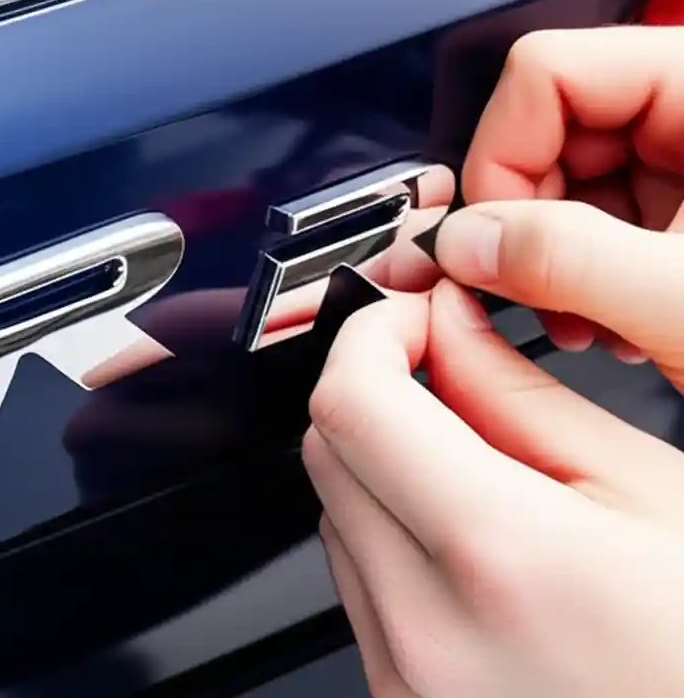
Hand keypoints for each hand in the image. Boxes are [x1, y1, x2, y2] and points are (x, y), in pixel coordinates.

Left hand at [306, 281, 683, 697]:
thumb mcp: (651, 490)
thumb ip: (521, 397)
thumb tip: (446, 328)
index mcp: (499, 557)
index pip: (353, 406)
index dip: (371, 336)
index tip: (411, 317)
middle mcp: (428, 630)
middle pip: (328, 456)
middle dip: (376, 393)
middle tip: (450, 377)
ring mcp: (403, 678)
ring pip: (335, 519)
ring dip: (384, 473)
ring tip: (488, 484)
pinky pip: (357, 588)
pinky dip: (394, 543)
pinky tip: (477, 551)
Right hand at [446, 26, 683, 377]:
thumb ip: (565, 260)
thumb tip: (465, 242)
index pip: (546, 75)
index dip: (501, 158)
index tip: (490, 237)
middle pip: (547, 131)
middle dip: (525, 222)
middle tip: (529, 294)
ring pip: (566, 180)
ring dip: (551, 259)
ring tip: (583, 322)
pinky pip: (600, 217)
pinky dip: (584, 273)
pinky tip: (608, 320)